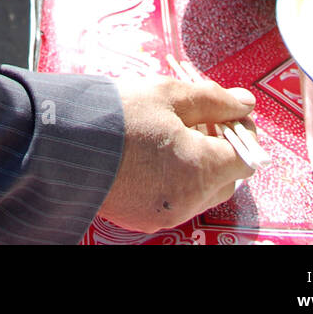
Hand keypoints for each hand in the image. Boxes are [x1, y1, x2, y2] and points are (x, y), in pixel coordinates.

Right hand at [98, 76, 257, 233]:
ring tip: (172, 134)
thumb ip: (214, 100)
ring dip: (198, 165)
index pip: (246, 158)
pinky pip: (174, 200)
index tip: (228, 113)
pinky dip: (175, 179)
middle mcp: (189, 200)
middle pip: (226, 179)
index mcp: (201, 169)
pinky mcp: (143, 218)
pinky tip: (152, 153)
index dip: (242, 133)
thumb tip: (245, 104)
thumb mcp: (171, 94)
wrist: (66, 142)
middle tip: (201, 120)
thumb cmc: (120, 114)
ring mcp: (166, 213)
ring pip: (200, 192)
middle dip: (221, 149)